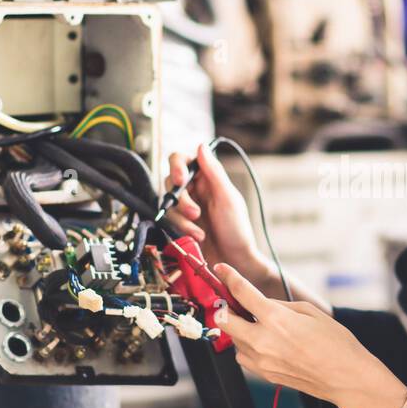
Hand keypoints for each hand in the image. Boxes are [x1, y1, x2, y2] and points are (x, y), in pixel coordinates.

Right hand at [163, 143, 265, 280]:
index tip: (180, 179)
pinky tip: (197, 236)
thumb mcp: (228, 199)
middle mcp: (195, 189)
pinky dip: (181, 228)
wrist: (234, 261)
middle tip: (195, 213)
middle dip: (181, 199)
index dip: (177, 165)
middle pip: (171, 182)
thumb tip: (201, 146)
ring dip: (181, 217)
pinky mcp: (180, 222)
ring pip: (168, 202)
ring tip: (199, 231)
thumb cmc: (237, 230)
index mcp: (208, 178)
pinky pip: (169, 219)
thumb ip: (214, 172)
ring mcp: (187, 206)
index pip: (183, 160)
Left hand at [211, 262, 395, 407]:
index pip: (241, 292)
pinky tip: (264, 343)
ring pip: (234, 340)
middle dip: (224, 309)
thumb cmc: (336, 343)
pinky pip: (244, 357)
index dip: (228, 277)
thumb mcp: (311, 312)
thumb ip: (281, 306)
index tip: (222, 270)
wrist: (347, 378)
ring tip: (259, 327)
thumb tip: (262, 304)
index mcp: (277, 319)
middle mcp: (264, 340)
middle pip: (223, 320)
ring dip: (240, 330)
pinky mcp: (265, 375)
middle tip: (234, 304)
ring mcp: (262, 361)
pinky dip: (247, 347)